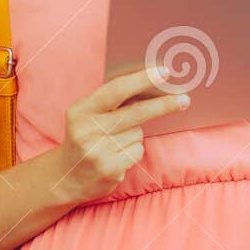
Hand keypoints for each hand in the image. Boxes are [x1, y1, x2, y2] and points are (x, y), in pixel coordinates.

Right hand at [51, 64, 187, 203]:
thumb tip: (151, 85)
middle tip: (184, 99)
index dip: (142, 79)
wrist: (65, 178)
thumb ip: (111, 101)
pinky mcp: (110, 170)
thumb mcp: (86, 115)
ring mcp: (98, 152)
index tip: (164, 72)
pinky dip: (132, 151)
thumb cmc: (84, 137)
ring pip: (138, 133)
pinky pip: (137, 151)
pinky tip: (116, 155)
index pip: (116, 90)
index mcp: (81, 111)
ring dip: (134, 134)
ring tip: (114, 142)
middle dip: (162, 105)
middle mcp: (87, 131)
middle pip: (136, 113)